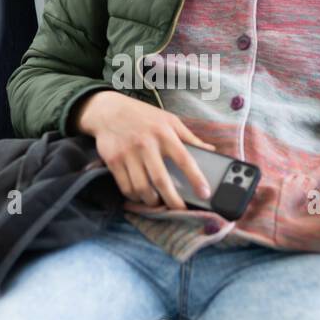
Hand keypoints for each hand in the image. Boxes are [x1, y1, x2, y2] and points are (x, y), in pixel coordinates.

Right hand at [73, 90, 216, 210]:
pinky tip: (140, 196)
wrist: (108, 110)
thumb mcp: (169, 120)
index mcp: (165, 134)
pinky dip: (135, 196)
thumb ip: (189, 137)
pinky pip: (125, 187)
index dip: (196, 178)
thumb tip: (210, 150)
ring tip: (158, 202)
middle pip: (160, 180)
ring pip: (141, 188)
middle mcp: (146, 144)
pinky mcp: (113, 161)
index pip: (184, 159)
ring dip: (152, 201)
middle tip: (179, 209)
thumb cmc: (144, 117)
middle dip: (172, 200)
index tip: (205, 193)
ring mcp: (128, 154)